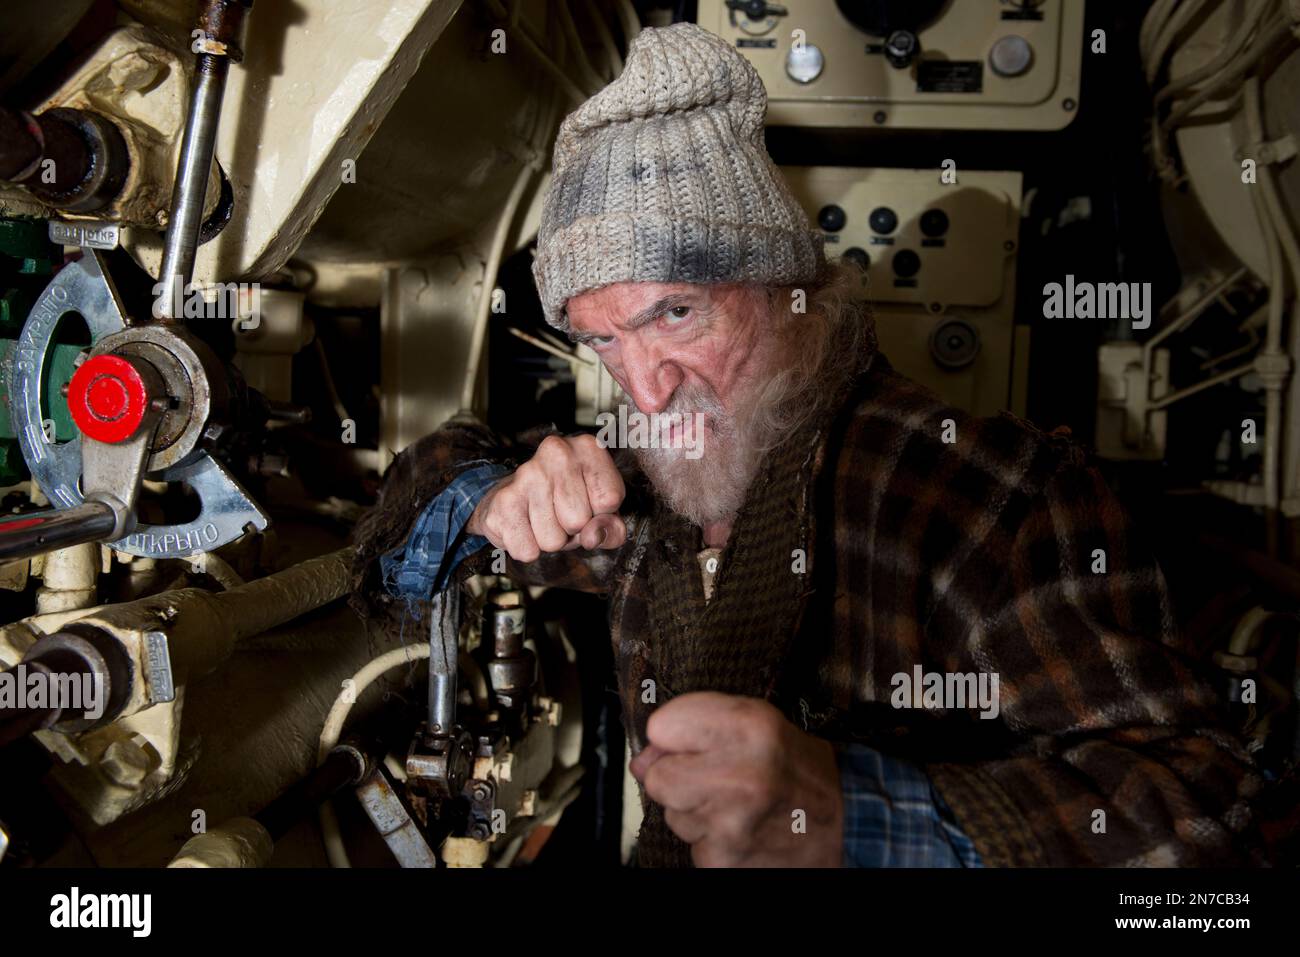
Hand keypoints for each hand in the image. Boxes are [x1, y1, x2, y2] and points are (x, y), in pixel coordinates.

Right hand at [466, 433, 626, 561]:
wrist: (513, 501)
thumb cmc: (566, 504)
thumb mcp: (602, 512)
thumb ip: (612, 528)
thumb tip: (592, 536)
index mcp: (588, 449)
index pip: (609, 500)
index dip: (600, 515)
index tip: (587, 503)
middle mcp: (557, 452)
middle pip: (579, 521)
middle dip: (572, 531)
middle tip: (561, 515)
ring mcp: (527, 473)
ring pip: (552, 540)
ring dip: (549, 540)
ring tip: (543, 519)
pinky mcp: (503, 500)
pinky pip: (526, 550)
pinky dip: (527, 548)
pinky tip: (523, 526)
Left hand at [629, 691, 843, 866]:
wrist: (846, 825)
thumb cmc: (798, 769)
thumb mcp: (759, 721)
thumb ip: (699, 723)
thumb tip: (644, 757)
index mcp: (750, 728)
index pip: (662, 726)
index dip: (675, 734)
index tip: (695, 742)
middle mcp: (739, 775)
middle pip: (658, 776)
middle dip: (677, 778)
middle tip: (713, 777)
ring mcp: (731, 824)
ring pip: (672, 814)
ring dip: (695, 810)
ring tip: (735, 804)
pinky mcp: (723, 860)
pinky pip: (691, 845)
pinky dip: (708, 840)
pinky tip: (740, 829)